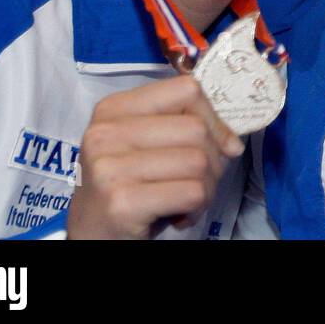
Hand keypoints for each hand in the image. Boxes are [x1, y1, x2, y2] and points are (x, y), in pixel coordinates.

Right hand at [68, 74, 244, 239]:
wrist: (91, 233)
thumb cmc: (127, 186)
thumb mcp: (143, 144)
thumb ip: (181, 126)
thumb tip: (232, 142)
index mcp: (113, 108)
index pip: (186, 90)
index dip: (213, 117)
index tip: (218, 142)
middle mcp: (106, 133)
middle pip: (196, 128)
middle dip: (213, 159)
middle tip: (199, 180)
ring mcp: (111, 168)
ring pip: (199, 161)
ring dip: (206, 187)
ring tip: (188, 199)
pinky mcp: (122, 202)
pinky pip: (192, 192)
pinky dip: (198, 208)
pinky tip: (180, 215)